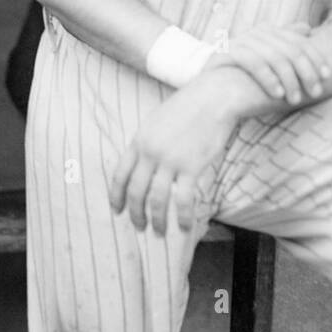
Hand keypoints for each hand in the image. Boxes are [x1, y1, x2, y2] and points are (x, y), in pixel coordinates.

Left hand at [110, 69, 241, 235]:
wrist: (215, 97)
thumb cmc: (189, 107)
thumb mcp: (158, 121)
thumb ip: (147, 143)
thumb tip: (142, 164)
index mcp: (139, 140)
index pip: (119, 175)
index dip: (116, 196)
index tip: (117, 211)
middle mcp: (150, 152)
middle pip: (136, 192)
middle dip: (136, 214)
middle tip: (140, 228)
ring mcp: (170, 160)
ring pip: (157, 200)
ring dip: (157, 221)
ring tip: (160, 233)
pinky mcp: (192, 167)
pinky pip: (183, 200)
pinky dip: (183, 217)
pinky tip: (185, 227)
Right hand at [208, 22, 331, 106]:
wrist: (211, 91)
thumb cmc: (245, 79)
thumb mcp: (269, 61)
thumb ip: (286, 45)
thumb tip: (308, 28)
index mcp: (269, 32)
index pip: (300, 42)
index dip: (316, 58)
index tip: (327, 76)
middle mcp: (256, 33)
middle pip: (290, 49)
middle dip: (306, 72)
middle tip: (315, 92)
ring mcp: (240, 41)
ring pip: (275, 57)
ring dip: (289, 80)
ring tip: (296, 99)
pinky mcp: (226, 53)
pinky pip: (254, 63)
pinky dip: (269, 79)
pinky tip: (278, 95)